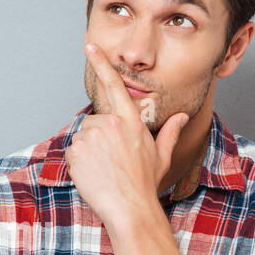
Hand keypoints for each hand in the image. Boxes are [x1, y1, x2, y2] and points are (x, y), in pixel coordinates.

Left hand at [65, 42, 189, 229]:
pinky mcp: (77, 152)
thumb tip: (182, 117)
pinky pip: (72, 152)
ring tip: (103, 170)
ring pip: (82, 137)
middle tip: (111, 160)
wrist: (130, 208)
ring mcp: (93, 138)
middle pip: (94, 121)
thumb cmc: (145, 184)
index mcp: (131, 122)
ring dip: (88, 151)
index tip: (89, 46)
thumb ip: (170, 132)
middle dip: (98, 138)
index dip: (101, 63)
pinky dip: (78, 163)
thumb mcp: (161, 156)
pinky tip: (92, 175)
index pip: (115, 85)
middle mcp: (111, 125)